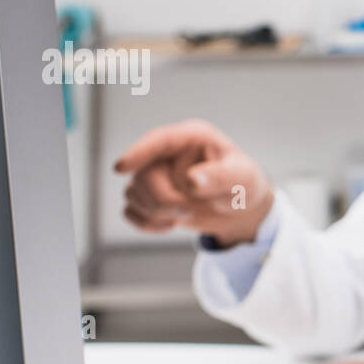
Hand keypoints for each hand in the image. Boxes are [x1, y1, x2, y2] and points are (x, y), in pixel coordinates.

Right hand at [113, 118, 273, 246]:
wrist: (240, 207)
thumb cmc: (243, 183)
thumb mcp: (241, 178)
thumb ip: (219, 178)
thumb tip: (192, 181)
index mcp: (191, 138)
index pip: (159, 141)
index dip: (138, 152)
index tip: (120, 168)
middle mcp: (168, 153)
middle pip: (143, 175)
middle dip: (163, 200)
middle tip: (189, 209)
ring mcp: (155, 174)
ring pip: (133, 193)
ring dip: (157, 212)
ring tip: (187, 212)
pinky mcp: (149, 196)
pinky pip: (131, 211)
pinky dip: (147, 224)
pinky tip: (170, 225)